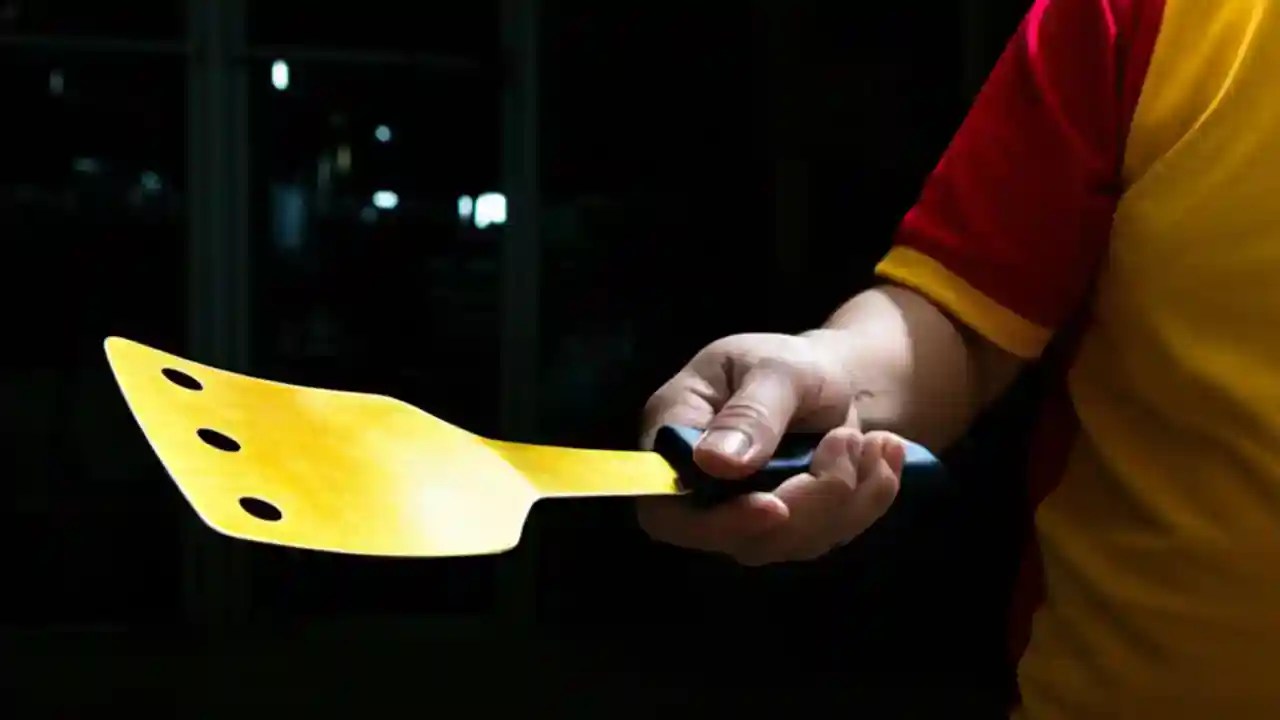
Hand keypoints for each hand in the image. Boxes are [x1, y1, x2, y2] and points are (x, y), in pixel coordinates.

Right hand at [637, 332, 905, 565]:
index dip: (713, 523)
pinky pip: (829, 536)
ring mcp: (742, 517)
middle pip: (737, 537)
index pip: (666, 508)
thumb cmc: (786, 363)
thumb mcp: (775, 368)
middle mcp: (699, 490)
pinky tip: (883, 453)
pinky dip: (868, 497)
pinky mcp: (787, 531)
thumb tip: (717, 463)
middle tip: (849, 439)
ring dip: (846, 495)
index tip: (774, 507)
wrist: (826, 378)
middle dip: (808, 500)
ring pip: (790, 542)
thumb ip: (750, 412)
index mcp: (674, 438)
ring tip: (873, 439)